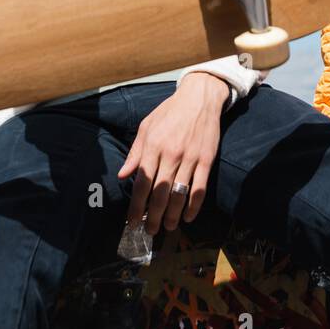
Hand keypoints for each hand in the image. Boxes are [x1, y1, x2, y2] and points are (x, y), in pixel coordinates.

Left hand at [118, 73, 228, 234]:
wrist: (199, 98)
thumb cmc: (170, 112)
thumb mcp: (147, 127)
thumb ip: (135, 152)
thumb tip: (122, 175)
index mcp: (153, 146)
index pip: (142, 182)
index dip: (136, 205)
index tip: (132, 220)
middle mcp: (171, 154)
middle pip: (159, 193)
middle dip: (153, 216)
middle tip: (149, 231)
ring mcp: (190, 158)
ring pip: (179, 194)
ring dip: (172, 215)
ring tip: (167, 227)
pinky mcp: (207, 160)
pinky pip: (200, 188)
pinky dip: (194, 206)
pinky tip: (188, 216)